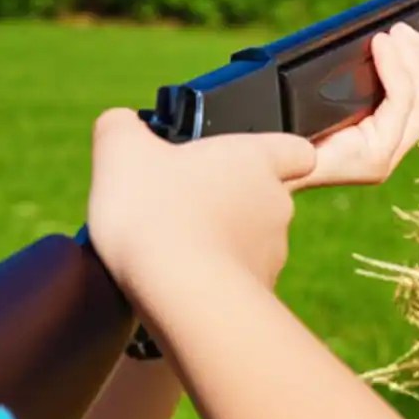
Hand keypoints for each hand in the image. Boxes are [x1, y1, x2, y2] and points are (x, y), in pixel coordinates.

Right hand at [86, 108, 317, 292]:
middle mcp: (277, 204)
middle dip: (229, 201)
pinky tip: (177, 281)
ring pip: (251, 240)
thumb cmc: (157, 211)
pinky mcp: (261, 292)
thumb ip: (121, 126)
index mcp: (257, 159)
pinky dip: (212, 280)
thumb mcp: (120, 149)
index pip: (298, 150)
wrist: (179, 293)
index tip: (251, 159)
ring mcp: (274, 251)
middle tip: (184, 204)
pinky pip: (237, 281)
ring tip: (173, 245)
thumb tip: (120, 124)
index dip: (280, 154)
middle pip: (265, 196)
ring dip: (220, 241)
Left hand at [288, 22, 418, 190]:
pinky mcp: (374, 160)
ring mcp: (385, 159)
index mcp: (384, 138)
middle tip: (404, 29)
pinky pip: (399, 104)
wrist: (260, 160)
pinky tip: (380, 46)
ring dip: (413, 60)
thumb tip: (379, 39)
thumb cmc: (283, 123)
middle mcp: (391, 153)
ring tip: (394, 33)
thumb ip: (357, 80)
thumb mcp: (329, 94)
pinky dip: (396, 70)